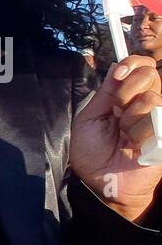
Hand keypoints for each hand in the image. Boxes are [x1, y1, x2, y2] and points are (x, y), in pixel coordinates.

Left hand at [70, 55, 161, 221]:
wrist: (103, 181)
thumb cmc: (93, 154)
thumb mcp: (89, 119)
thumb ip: (105, 93)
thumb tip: (118, 66)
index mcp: (127, 96)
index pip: (141, 66)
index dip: (132, 64)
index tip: (118, 76)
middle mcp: (147, 103)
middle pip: (150, 75)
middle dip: (126, 92)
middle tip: (117, 112)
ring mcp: (160, 118)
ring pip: (151, 98)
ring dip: (130, 119)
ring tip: (124, 136)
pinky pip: (157, 120)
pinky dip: (140, 133)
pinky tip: (135, 146)